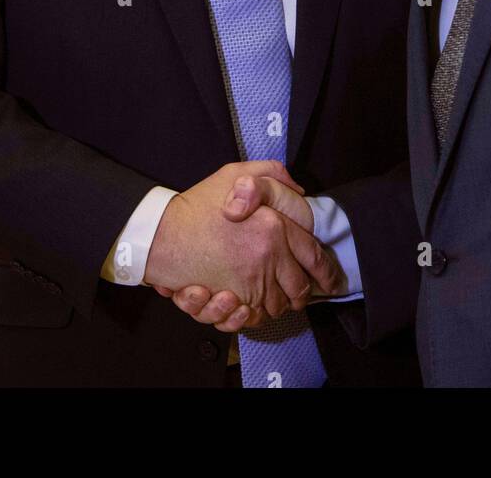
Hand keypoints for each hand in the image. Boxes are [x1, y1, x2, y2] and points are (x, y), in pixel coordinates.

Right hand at [144, 162, 337, 322]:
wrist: (161, 235)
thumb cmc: (195, 206)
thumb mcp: (234, 173)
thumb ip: (269, 174)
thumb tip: (298, 188)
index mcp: (274, 227)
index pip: (313, 255)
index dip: (325, 270)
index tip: (330, 279)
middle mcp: (268, 257)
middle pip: (299, 287)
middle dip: (300, 293)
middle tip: (298, 294)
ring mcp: (251, 282)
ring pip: (278, 305)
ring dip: (276, 305)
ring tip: (269, 296)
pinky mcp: (233, 301)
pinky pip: (255, 317)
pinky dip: (254, 315)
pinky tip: (247, 305)